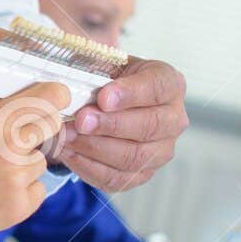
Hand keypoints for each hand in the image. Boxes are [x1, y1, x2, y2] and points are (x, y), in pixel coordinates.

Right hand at [0, 81, 70, 241]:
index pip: (49, 96)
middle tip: (19, 137)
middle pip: (52, 124)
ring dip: (24, 163)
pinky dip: (22, 190)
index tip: (53, 98)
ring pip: (40, 160)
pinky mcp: (21, 205)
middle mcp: (9, 144)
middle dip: (39, 127)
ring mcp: (16, 176)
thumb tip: (18, 97)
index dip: (54, 96)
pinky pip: (37, 189)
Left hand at [56, 56, 188, 191]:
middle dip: (110, 124)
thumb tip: (77, 75)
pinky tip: (68, 153)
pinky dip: (90, 167)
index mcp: (169, 84)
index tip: (103, 97)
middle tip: (81, 120)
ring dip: (96, 148)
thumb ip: (96, 67)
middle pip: (149, 126)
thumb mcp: (104, 63)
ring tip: (67, 136)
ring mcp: (161, 149)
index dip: (131, 93)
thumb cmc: (106, 79)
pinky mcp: (143, 173)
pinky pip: (118, 178)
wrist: (105, 103)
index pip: (157, 87)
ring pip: (134, 156)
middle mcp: (173, 118)